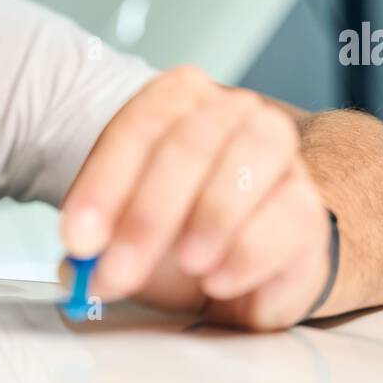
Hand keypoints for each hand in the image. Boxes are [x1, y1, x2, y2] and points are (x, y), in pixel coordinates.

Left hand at [60, 65, 333, 330]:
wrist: (240, 269)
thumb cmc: (175, 236)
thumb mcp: (122, 235)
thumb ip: (95, 246)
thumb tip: (74, 268)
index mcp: (178, 101)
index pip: (139, 125)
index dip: (103, 185)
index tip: (78, 241)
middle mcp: (233, 114)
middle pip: (189, 145)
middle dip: (146, 217)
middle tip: (115, 274)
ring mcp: (279, 155)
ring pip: (244, 166)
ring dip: (207, 222)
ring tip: (185, 266)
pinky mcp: (308, 204)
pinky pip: (285, 216)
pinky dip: (245, 254)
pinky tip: (218, 280)